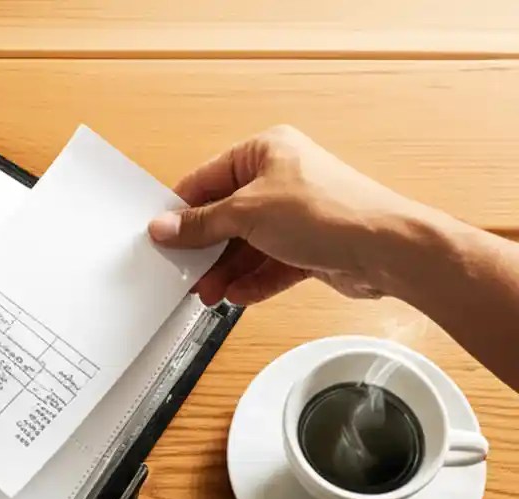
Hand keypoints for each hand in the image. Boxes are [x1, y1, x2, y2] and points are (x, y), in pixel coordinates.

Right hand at [148, 125, 442, 305]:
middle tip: (183, 272)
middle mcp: (281, 178)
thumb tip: (164, 227)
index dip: (182, 210)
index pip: (207, 180)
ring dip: (226, 270)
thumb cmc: (328, 212)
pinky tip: (236, 296)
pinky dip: (253, 280)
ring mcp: (296, 213)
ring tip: (208, 293)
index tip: (161, 236)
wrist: (386, 248)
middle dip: (205, 249)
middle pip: (226, 216)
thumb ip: (201, 224)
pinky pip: (270, 264)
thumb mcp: (247, 213)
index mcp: (265, 152)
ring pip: (247, 244)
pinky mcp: (310, 245)